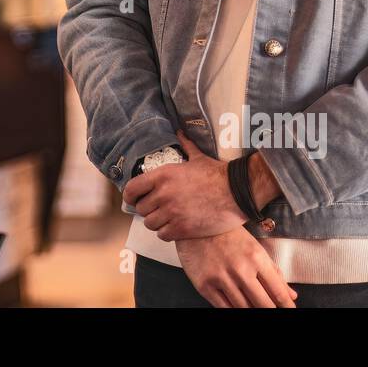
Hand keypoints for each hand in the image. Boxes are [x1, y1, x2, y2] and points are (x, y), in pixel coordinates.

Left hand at [122, 131, 243, 239]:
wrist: (237, 192)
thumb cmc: (218, 174)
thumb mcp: (198, 157)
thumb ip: (185, 145)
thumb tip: (180, 131)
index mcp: (162, 175)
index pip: (131, 189)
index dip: (130, 196)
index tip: (134, 199)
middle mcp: (163, 194)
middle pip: (141, 208)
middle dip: (147, 209)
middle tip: (157, 209)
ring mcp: (172, 212)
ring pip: (150, 223)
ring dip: (156, 222)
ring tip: (165, 218)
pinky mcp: (182, 228)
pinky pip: (163, 235)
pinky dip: (166, 232)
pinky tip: (174, 227)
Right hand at [175, 230, 297, 307]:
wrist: (194, 223)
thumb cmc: (227, 233)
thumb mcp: (255, 247)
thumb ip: (274, 272)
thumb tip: (291, 294)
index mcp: (256, 258)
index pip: (278, 292)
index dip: (287, 306)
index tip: (290, 310)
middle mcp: (240, 270)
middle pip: (263, 304)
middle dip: (270, 310)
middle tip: (272, 310)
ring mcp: (221, 278)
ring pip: (244, 308)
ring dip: (251, 310)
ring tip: (254, 306)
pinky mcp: (205, 285)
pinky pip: (224, 308)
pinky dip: (233, 310)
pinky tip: (238, 306)